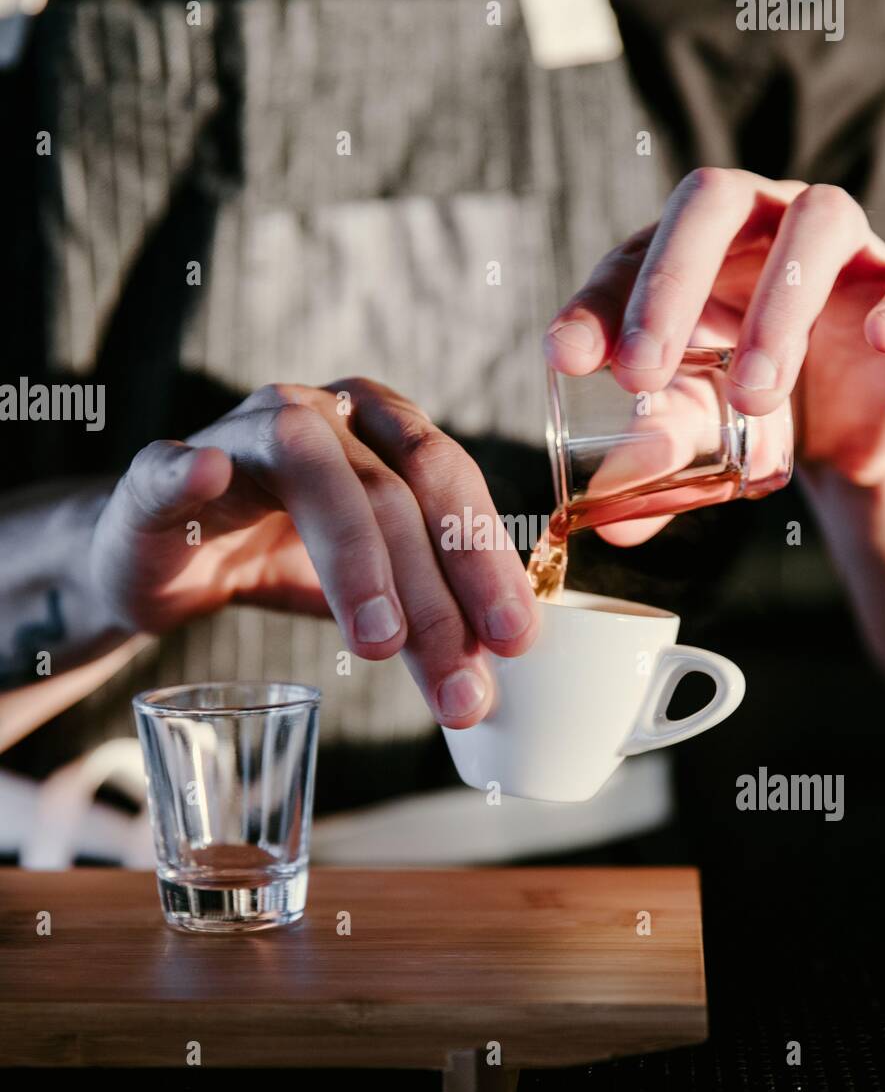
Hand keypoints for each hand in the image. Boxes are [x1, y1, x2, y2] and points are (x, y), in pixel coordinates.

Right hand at [90, 380, 537, 727]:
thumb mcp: (369, 587)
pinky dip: (191, 470)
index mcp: (383, 430)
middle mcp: (324, 415)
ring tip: (379, 641)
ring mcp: (241, 434)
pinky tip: (207, 475)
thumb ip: (427, 609)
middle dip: (436, 587)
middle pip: (394, 487)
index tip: (516, 640)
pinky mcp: (160, 470)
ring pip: (313, 473)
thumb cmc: (280, 558)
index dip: (486, 560)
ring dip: (354, 558)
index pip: (451, 485)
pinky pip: (174, 464)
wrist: (163, 557)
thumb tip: (497, 671)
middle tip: (460, 676)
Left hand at [543, 168, 884, 538]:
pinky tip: (882, 337)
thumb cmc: (744, 403)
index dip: (602, 302)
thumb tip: (606, 527)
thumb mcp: (691, 426)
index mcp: (692, 245)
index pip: (637, 250)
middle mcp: (765, 220)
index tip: (569, 361)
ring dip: (778, 308)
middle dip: (671, 284)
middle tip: (641, 374)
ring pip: (820, 224)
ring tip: (751, 397)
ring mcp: (846, 243)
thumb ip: (650, 459)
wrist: (840, 429)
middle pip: (717, 202)